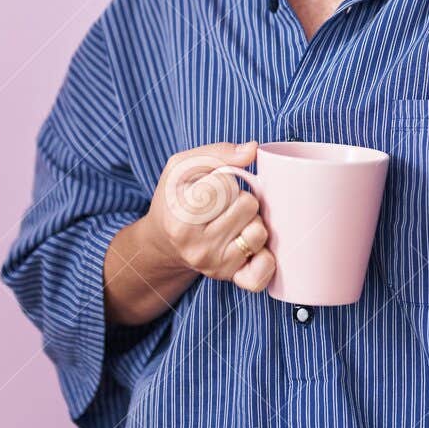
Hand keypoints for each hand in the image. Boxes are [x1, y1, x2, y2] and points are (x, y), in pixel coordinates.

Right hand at [143, 141, 275, 292]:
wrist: (165, 240)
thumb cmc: (177, 198)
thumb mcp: (183, 167)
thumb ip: (217, 153)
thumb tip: (252, 150)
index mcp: (181, 216)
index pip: (226, 185)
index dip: (224, 180)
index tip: (210, 187)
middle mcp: (196, 246)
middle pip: (249, 205)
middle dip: (240, 198)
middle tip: (223, 206)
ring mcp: (214, 265)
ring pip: (259, 232)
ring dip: (252, 222)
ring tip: (233, 221)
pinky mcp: (229, 277)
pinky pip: (262, 271)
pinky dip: (264, 257)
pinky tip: (250, 245)